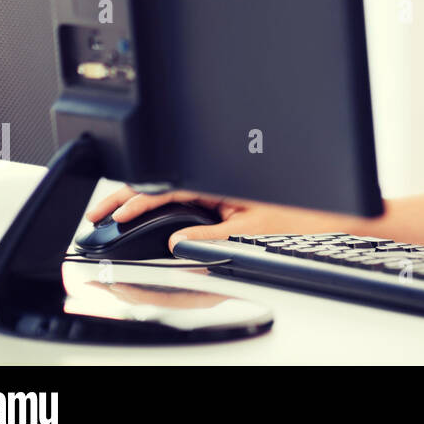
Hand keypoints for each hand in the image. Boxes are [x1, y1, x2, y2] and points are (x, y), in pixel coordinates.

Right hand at [85, 185, 343, 253]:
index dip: (137, 200)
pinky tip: (139, 214)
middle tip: (96, 214)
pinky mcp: (222, 198)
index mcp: (219, 180)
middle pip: (161, 184)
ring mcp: (218, 188)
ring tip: (109, 214)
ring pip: (169, 189)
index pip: (167, 187)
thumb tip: (176, 243)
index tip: (115, 214)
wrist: (326, 216)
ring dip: (137, 199)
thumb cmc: (297, 217)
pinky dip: (155, 204)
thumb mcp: (250, 230)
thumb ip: (210, 237)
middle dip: (125, 195)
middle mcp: (216, 180)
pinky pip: (182, 197)